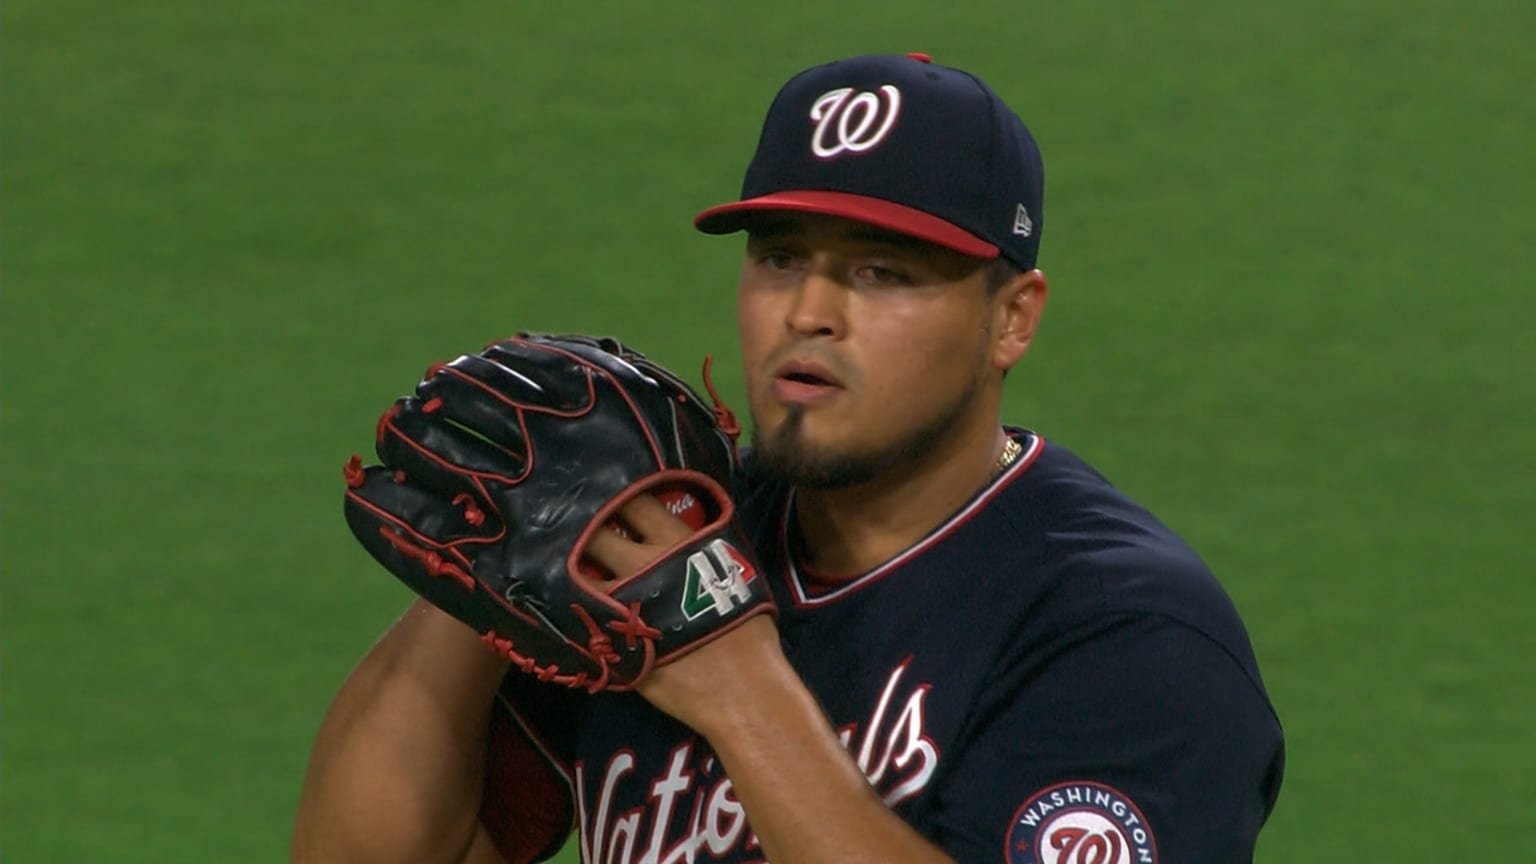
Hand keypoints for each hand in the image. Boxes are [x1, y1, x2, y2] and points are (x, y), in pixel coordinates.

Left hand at [582, 496, 787, 726]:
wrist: (739, 686)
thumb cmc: (748, 634)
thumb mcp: (735, 576)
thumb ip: (703, 552)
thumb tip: (690, 542)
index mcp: (677, 543)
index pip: (637, 503)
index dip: (619, 500)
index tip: (610, 502)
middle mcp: (642, 563)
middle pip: (596, 532)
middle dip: (584, 531)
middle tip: (576, 534)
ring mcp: (620, 599)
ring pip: (576, 572)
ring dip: (569, 570)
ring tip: (564, 570)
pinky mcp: (607, 636)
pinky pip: (577, 613)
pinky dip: (571, 607)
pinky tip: (566, 607)